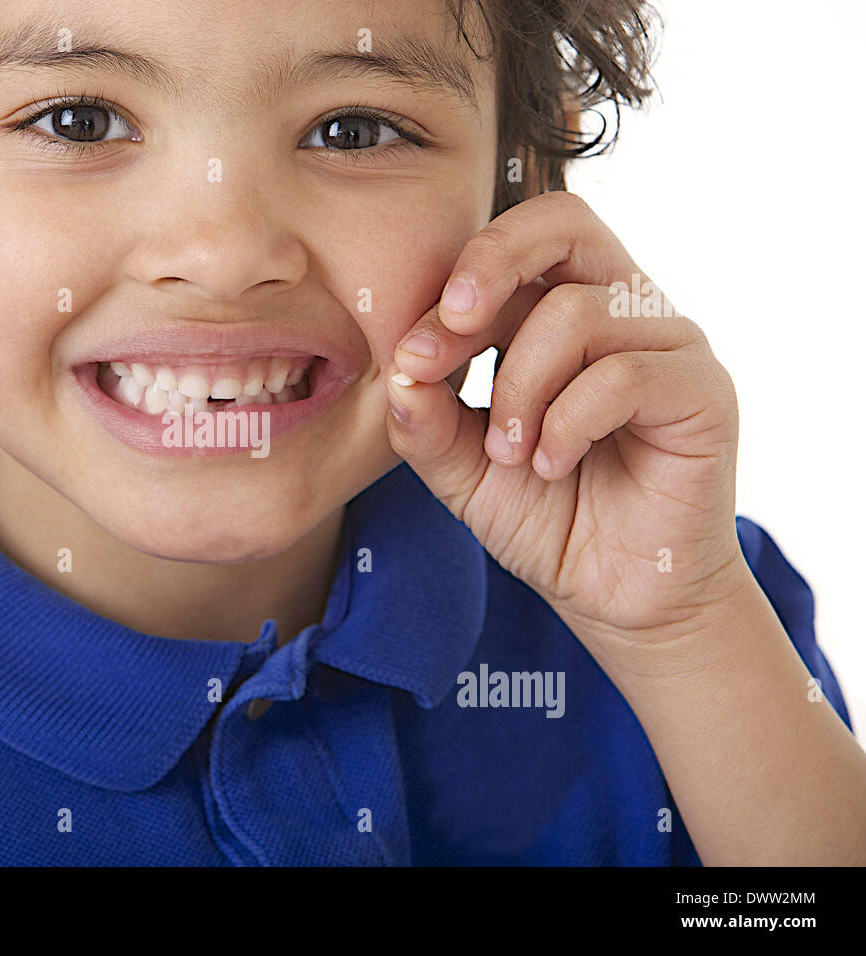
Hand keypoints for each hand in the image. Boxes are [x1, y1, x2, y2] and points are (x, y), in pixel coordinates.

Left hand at [386, 192, 747, 651]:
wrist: (616, 595)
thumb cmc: (546, 517)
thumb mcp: (463, 470)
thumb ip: (426, 421)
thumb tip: (399, 370)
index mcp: (563, 310)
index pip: (513, 249)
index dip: (453, 286)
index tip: (409, 357)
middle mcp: (623, 309)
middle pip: (564, 224)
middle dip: (491, 265)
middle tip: (451, 325)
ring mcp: (669, 345)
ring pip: (578, 313)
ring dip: (521, 387)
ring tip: (511, 452)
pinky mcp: (703, 391)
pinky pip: (624, 375)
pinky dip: (567, 424)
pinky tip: (552, 465)